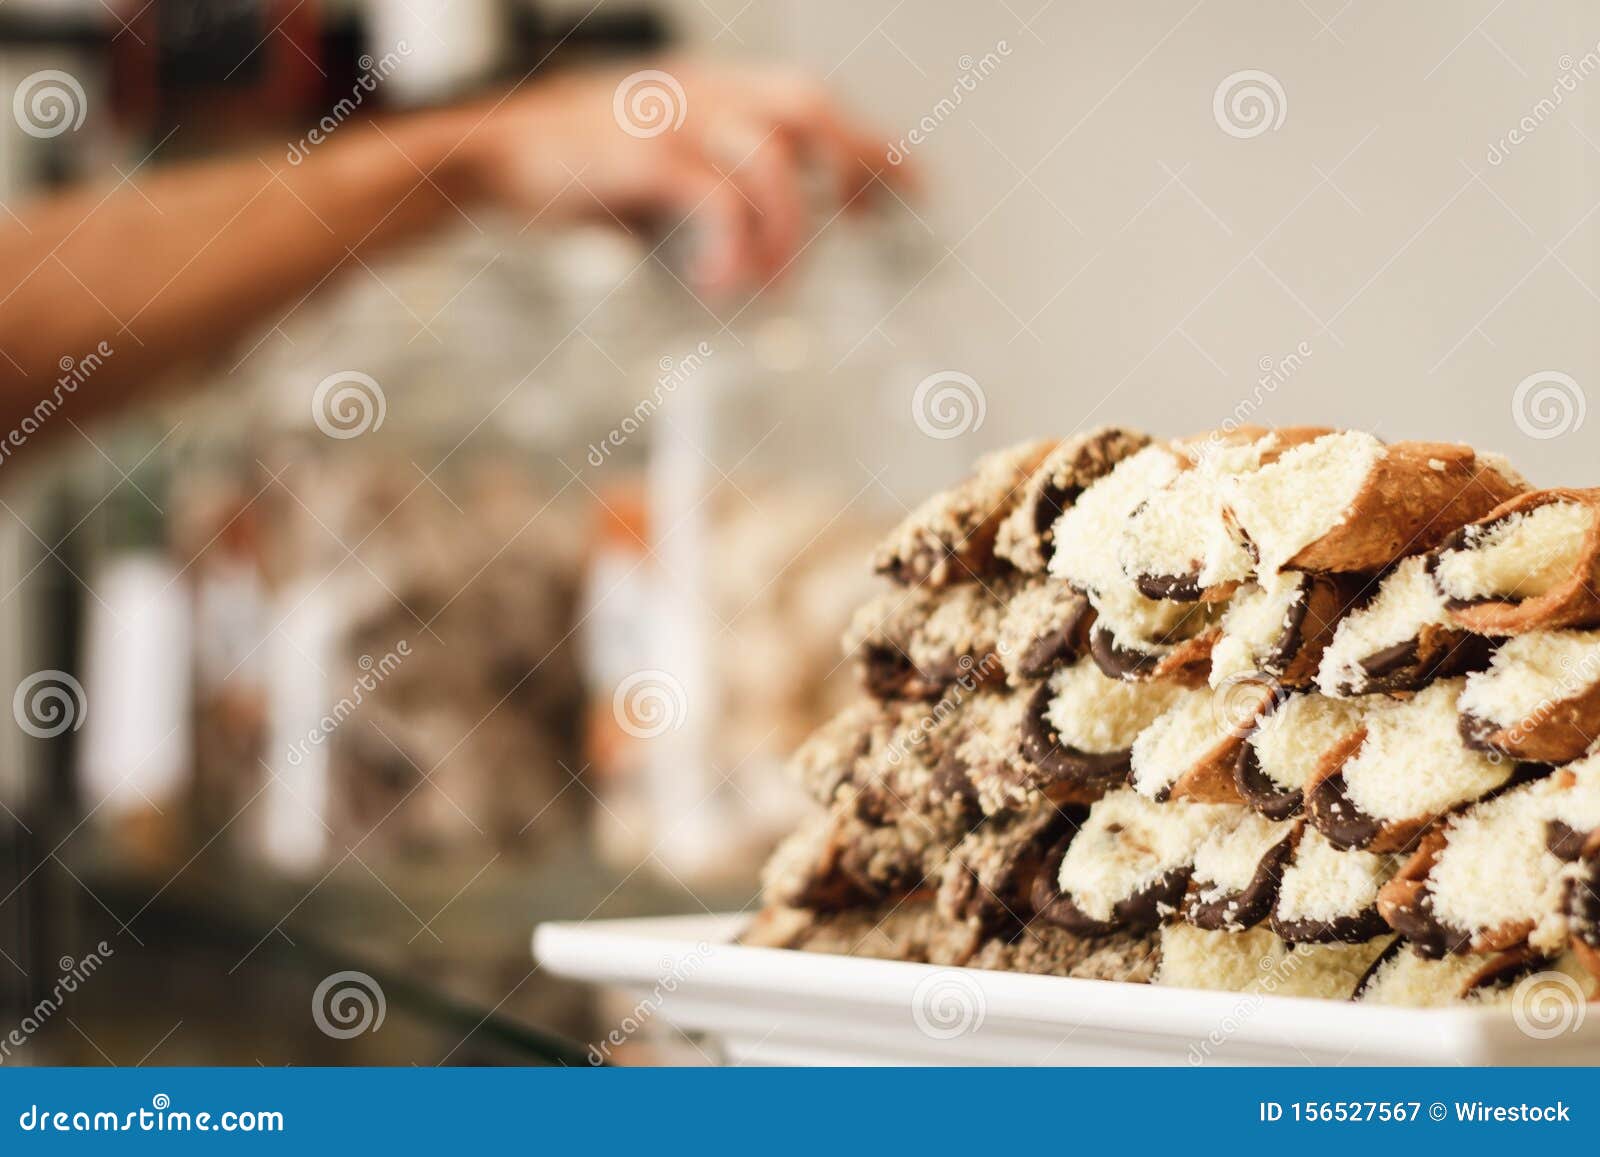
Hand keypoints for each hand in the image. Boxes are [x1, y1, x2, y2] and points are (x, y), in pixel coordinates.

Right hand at [454, 61, 912, 292]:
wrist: (491, 152)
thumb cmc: (577, 163)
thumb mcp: (657, 153)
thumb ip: (713, 173)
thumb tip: (767, 225)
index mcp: (713, 88)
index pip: (813, 103)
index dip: (869, 144)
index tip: (914, 187)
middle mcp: (702, 91)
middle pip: (806, 108)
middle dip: (848, 165)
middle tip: (859, 223)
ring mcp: (674, 118)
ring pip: (767, 162)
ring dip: (785, 232)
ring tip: (771, 286)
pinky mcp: (644, 157)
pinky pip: (714, 200)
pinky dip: (733, 248)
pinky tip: (719, 284)